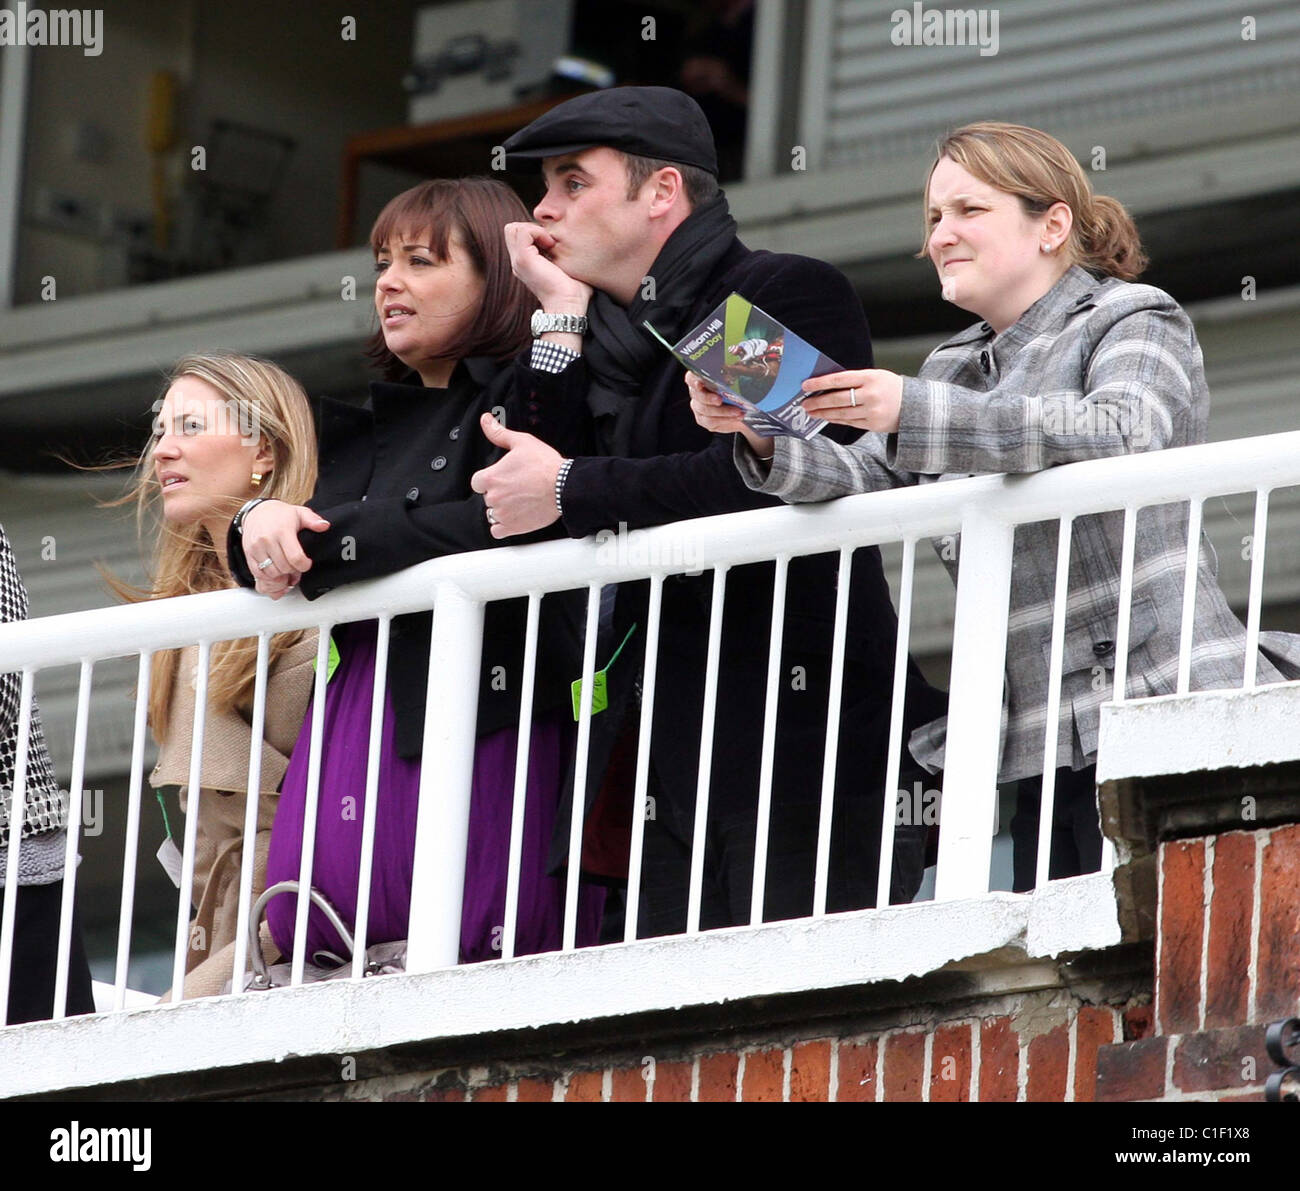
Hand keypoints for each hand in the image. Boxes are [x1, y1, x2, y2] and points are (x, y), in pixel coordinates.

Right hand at [240, 500, 329, 599]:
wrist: (256, 511)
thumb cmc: (280, 514)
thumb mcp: (299, 513)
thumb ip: (313, 520)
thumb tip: (325, 526)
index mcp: (282, 531)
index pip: (295, 557)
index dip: (304, 565)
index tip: (307, 563)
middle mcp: (267, 540)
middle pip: (284, 567)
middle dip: (294, 571)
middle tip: (297, 567)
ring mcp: (256, 548)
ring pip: (272, 573)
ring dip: (281, 575)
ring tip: (287, 569)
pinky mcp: (248, 553)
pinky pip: (258, 573)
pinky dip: (268, 576)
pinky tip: (276, 571)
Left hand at [470, 415, 561, 537]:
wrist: (564, 486)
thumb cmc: (545, 466)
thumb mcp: (521, 442)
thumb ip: (499, 433)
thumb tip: (486, 421)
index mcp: (491, 477)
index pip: (477, 482)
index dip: (488, 479)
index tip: (500, 479)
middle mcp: (494, 497)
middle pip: (487, 497)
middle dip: (498, 493)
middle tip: (515, 488)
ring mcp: (502, 513)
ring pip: (492, 513)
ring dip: (501, 508)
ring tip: (518, 501)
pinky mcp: (512, 527)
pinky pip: (497, 531)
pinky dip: (503, 526)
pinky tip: (513, 516)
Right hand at [504, 222, 592, 309]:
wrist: (569, 306)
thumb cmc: (575, 292)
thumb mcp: (566, 267)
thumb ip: (564, 254)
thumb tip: (579, 244)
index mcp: (526, 264)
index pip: (519, 235)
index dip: (535, 232)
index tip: (555, 244)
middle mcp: (518, 262)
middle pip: (512, 230)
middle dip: (531, 227)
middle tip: (550, 241)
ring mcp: (518, 261)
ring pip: (513, 228)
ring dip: (533, 229)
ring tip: (550, 243)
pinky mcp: (524, 259)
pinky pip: (522, 231)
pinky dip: (537, 231)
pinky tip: (550, 244)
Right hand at [686, 372, 773, 458]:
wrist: (742, 407)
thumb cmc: (736, 390)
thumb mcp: (737, 379)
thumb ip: (735, 373)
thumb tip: (740, 368)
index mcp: (701, 379)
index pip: (691, 378)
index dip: (694, 381)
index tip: (700, 384)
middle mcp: (697, 394)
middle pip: (697, 396)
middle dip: (709, 398)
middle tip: (720, 399)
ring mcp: (699, 407)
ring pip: (705, 412)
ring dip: (722, 412)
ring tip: (737, 411)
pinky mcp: (704, 420)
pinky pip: (711, 422)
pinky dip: (725, 420)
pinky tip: (735, 417)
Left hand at [800, 369, 903, 433]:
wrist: (915, 404)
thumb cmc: (890, 387)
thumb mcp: (876, 376)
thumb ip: (854, 380)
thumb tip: (827, 386)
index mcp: (870, 377)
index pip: (839, 379)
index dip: (820, 383)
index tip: (805, 385)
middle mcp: (871, 394)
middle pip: (837, 399)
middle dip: (818, 402)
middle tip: (804, 403)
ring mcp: (872, 411)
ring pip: (841, 413)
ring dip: (823, 413)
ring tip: (811, 412)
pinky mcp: (873, 424)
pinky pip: (849, 422)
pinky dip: (835, 419)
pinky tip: (826, 417)